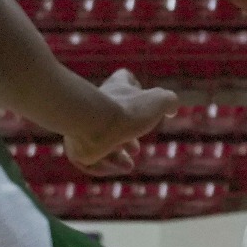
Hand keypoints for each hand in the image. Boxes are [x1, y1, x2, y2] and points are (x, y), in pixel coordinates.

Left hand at [63, 69, 177, 176]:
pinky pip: (87, 158)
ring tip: (128, 165)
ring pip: (100, 140)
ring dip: (116, 155)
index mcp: (116, 88)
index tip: (143, 98)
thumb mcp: (159, 101)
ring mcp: (83, 125)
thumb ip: (169, 101)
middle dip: (127, 136)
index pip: (124, 78)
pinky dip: (102, 165)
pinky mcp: (75, 146)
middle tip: (135, 149)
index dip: (135, 88)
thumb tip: (171, 108)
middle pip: (112, 116)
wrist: (94, 125)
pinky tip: (114, 169)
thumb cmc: (128, 111)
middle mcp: (97, 104)